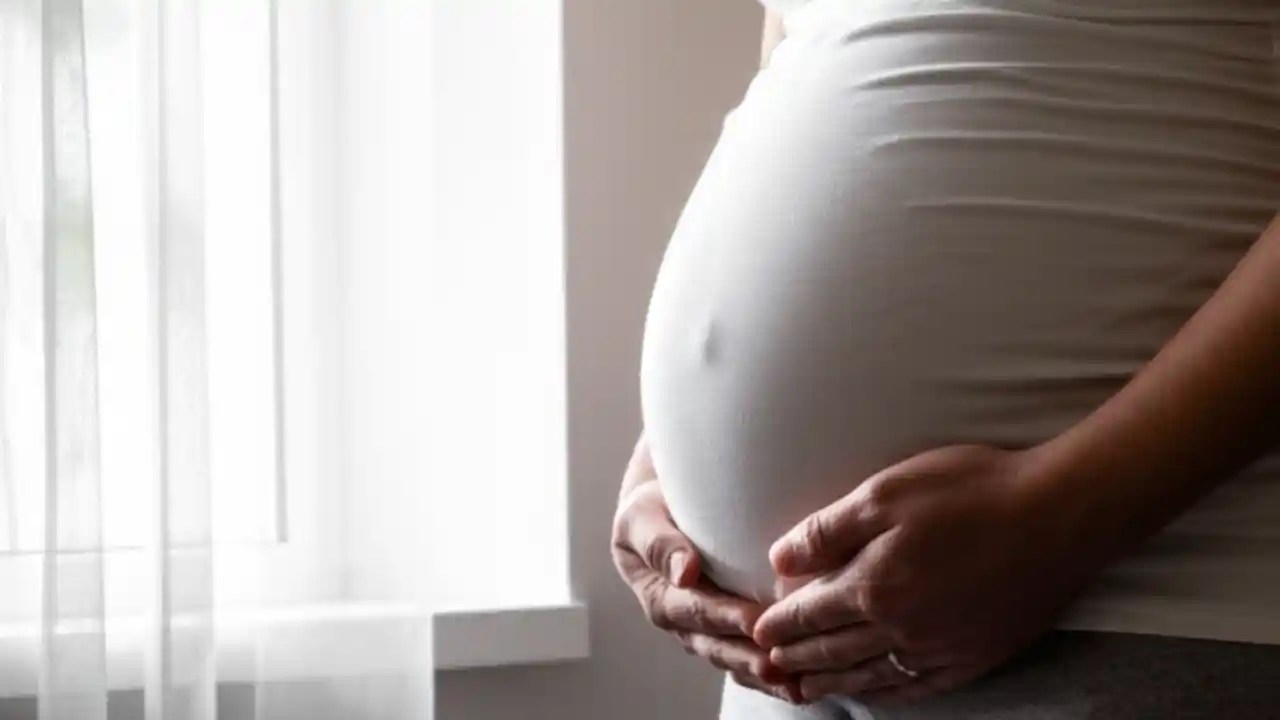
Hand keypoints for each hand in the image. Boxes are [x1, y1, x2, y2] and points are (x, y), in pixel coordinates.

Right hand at [612, 435, 801, 702]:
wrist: (663, 510)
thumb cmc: (652, 509)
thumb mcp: (640, 517)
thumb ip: (658, 543)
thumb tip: (684, 573)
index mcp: (661, 598)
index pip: (695, 611)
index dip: (726, 617)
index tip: (755, 621)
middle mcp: (685, 624)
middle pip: (719, 646)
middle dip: (750, 657)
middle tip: (782, 663)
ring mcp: (709, 634)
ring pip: (738, 661)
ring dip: (765, 675)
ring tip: (797, 683)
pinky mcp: (732, 635)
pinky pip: (752, 659)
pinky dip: (774, 674)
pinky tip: (802, 681)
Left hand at [753, 445, 1097, 704]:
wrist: (1059, 517)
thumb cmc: (972, 491)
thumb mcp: (887, 493)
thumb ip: (827, 530)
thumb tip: (778, 560)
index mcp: (873, 584)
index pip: (810, 613)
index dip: (778, 623)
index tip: (756, 631)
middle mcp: (899, 626)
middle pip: (833, 650)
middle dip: (796, 658)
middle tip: (769, 667)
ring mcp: (938, 647)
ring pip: (869, 675)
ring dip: (831, 683)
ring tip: (805, 690)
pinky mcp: (973, 656)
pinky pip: (916, 687)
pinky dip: (886, 694)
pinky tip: (874, 694)